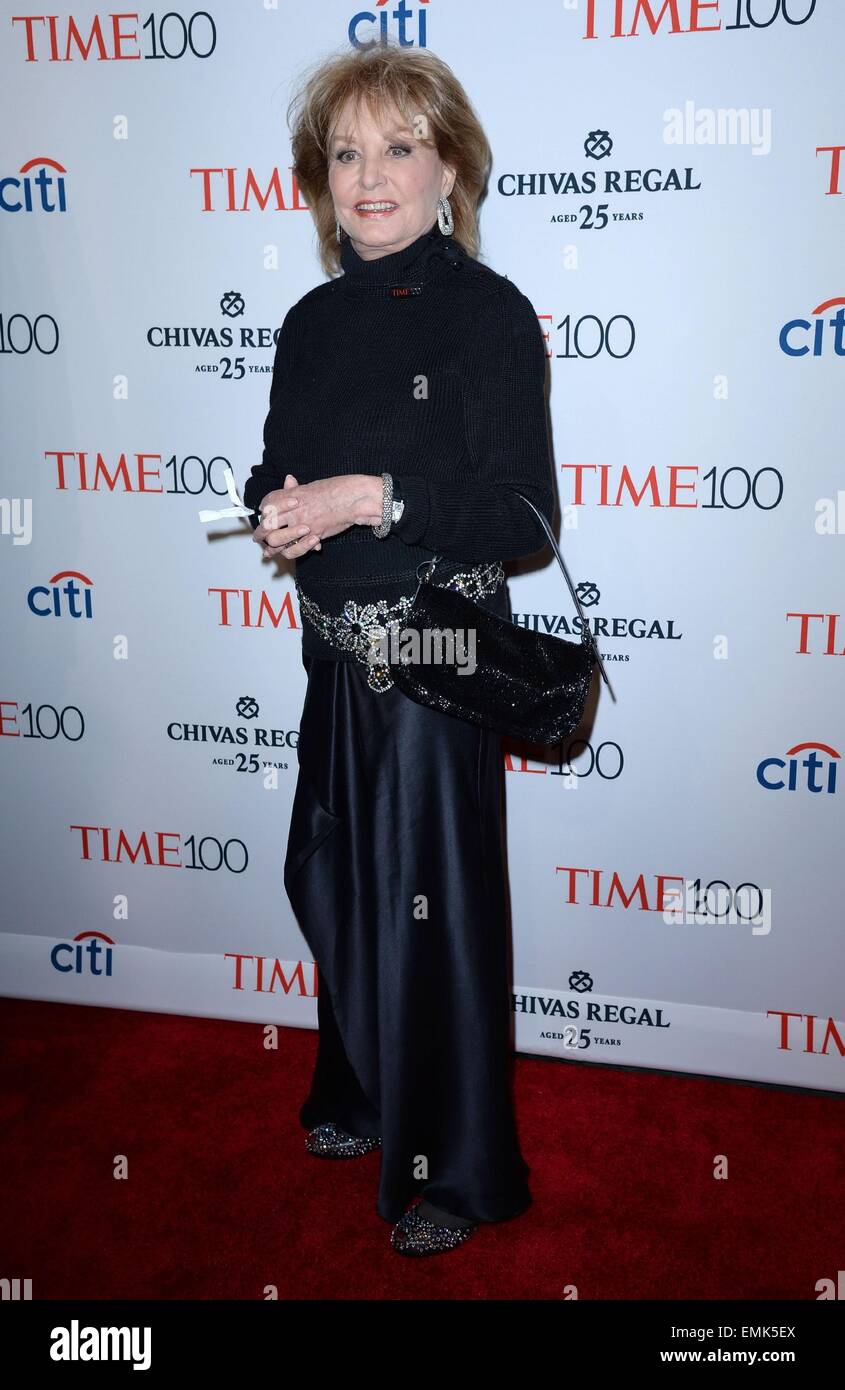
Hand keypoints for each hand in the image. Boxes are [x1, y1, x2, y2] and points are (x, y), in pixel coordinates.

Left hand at [255, 473, 383, 557]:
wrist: (352, 497)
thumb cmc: (336, 489)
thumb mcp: (311, 486)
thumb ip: (296, 488)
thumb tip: (288, 481)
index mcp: (292, 494)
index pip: (267, 503)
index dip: (263, 511)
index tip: (262, 516)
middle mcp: (293, 508)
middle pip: (267, 523)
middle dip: (260, 533)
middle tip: (258, 538)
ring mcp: (302, 522)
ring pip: (276, 539)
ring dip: (272, 546)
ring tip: (269, 552)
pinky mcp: (312, 535)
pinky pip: (294, 548)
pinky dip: (290, 552)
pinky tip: (285, 554)